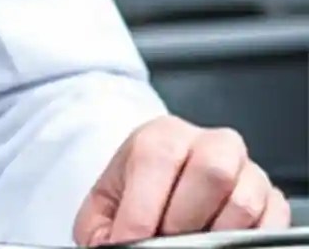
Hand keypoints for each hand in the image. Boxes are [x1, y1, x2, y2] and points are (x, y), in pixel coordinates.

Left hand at [74, 115, 290, 245]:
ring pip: (243, 201)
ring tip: (189, 240)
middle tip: (164, 239)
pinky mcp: (271, 198)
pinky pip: (270, 221)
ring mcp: (246, 170)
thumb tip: (115, 246)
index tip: (129, 239)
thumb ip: (102, 225)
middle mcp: (210, 144)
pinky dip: (245, 239)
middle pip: (211, 172)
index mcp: (163, 135)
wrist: (155, 191)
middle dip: (181, 220)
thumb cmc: (132, 195)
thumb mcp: (104, 205)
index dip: (141, 210)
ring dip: (213, 233)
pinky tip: (216, 241)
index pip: (157, 159)